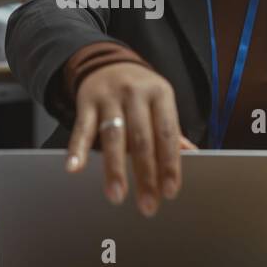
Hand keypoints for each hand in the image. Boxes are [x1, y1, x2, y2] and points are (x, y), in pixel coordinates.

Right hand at [66, 62, 196, 216]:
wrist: (106, 62)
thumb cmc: (139, 91)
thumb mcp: (160, 102)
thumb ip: (171, 132)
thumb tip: (192, 156)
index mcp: (160, 94)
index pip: (167, 134)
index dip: (169, 164)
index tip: (170, 191)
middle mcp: (135, 94)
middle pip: (141, 140)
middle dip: (145, 175)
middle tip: (148, 205)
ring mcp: (109, 97)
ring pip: (113, 136)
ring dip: (114, 169)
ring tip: (117, 196)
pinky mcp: (86, 102)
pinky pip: (82, 128)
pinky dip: (77, 149)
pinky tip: (74, 168)